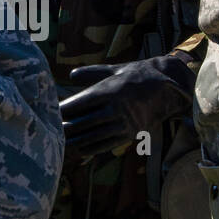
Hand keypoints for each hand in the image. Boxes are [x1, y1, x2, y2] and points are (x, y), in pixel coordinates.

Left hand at [59, 54, 196, 162]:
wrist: (168, 87)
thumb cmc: (137, 74)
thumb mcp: (115, 69)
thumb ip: (92, 73)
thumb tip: (70, 75)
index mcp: (110, 90)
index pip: (81, 103)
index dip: (64, 110)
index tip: (51, 113)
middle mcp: (116, 108)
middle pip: (84, 122)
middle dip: (66, 128)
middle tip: (50, 131)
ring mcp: (124, 123)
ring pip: (94, 136)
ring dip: (76, 141)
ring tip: (61, 144)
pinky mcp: (130, 133)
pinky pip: (107, 144)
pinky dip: (91, 148)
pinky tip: (79, 149)